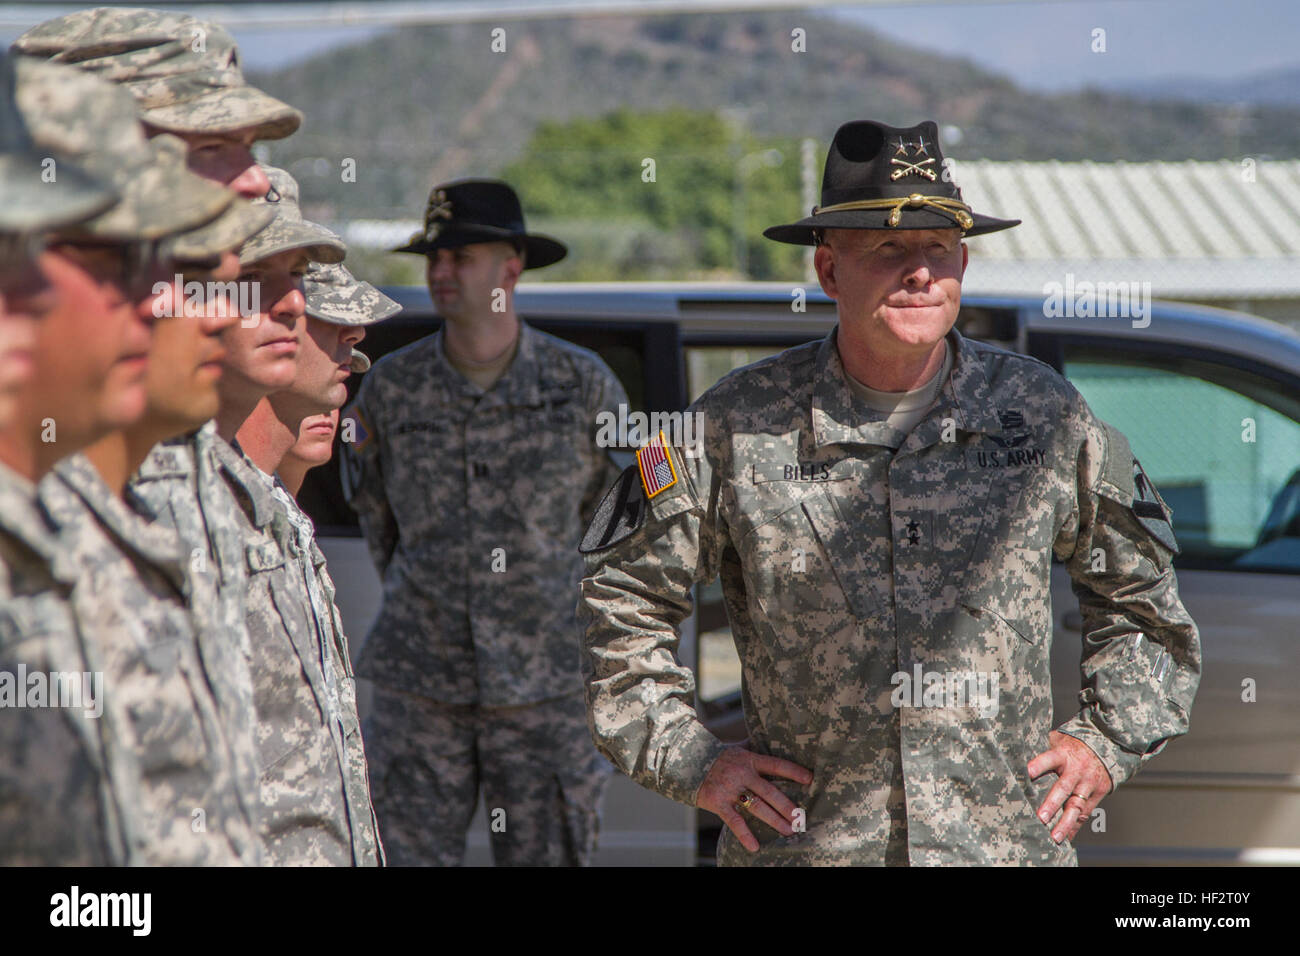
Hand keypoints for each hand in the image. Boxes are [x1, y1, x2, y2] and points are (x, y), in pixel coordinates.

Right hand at [695, 746, 813, 852]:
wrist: (688, 763)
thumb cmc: (718, 757)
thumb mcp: (737, 749)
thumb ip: (754, 749)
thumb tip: (774, 740)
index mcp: (749, 759)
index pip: (776, 765)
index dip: (793, 771)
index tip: (810, 779)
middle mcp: (742, 773)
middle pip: (769, 791)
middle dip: (786, 806)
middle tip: (801, 818)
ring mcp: (730, 788)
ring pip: (756, 807)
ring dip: (774, 820)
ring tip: (788, 831)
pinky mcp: (718, 802)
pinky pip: (734, 820)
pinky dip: (744, 834)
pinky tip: (754, 846)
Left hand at [1028, 731, 1112, 843]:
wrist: (1104, 747)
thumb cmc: (1072, 747)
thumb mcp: (1057, 741)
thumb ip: (1040, 749)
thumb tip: (1013, 756)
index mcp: (1063, 754)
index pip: (1048, 759)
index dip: (1038, 766)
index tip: (1026, 773)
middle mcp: (1077, 770)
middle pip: (1063, 788)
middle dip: (1052, 804)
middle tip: (1041, 817)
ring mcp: (1088, 783)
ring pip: (1077, 805)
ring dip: (1065, 823)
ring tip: (1055, 836)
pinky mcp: (1098, 793)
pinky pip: (1086, 812)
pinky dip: (1075, 826)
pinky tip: (1066, 837)